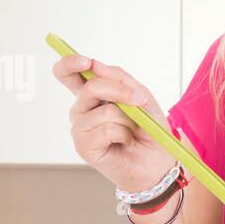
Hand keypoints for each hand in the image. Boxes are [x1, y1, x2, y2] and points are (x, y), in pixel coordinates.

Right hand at [52, 53, 174, 193]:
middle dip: (120, 91)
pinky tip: (125, 141)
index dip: (70, 63)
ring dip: (128, 120)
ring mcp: (80, 128)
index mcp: (91, 95)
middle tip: (140, 101)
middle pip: (90, 87)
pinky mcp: (83, 146)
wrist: (157, 162)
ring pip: (105, 111)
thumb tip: (95, 65)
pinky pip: (106, 130)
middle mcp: (81, 110)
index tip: (85, 61)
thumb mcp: (142, 98)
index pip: (67, 74)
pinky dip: (124, 134)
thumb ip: (121, 79)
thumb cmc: (148, 131)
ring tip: (131, 131)